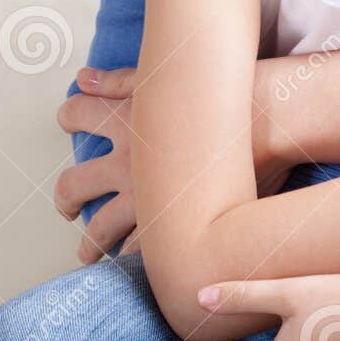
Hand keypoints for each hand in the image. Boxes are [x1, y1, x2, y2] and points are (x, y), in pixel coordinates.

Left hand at [56, 63, 297, 260]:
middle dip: (66, 198)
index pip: (76, 113)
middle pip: (74, 183)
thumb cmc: (228, 93)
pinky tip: (133, 264)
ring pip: (99, 229)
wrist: (273, 124)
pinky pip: (137, 252)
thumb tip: (83, 77)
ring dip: (91, 243)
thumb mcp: (170, 79)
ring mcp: (144, 198)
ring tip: (90, 252)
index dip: (69, 116)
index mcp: (125, 119)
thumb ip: (122, 81)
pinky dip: (131, 259)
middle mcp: (126, 161)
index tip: (68, 120)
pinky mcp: (169, 226)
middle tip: (67, 207)